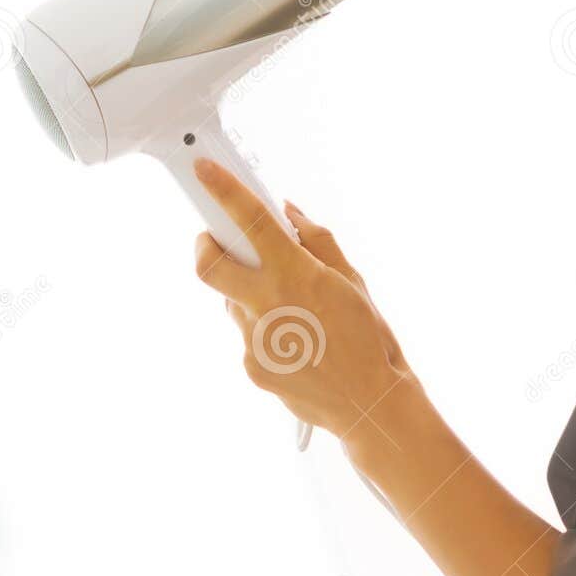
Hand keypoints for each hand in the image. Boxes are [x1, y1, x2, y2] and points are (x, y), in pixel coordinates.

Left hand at [190, 158, 414, 442]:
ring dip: (252, 295)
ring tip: (295, 313)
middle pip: (208, 266)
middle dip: (206, 247)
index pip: (250, 222)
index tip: (203, 169)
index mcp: (296, 275)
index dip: (222, 190)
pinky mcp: (251, 367)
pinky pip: (248, 335)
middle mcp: (267, 305)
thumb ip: (318, 242)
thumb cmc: (370, 340)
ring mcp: (254, 340)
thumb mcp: (353, 281)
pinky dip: (265, 330)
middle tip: (220, 243)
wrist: (371, 405)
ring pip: (234, 302)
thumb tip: (290, 214)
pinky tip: (299, 344)